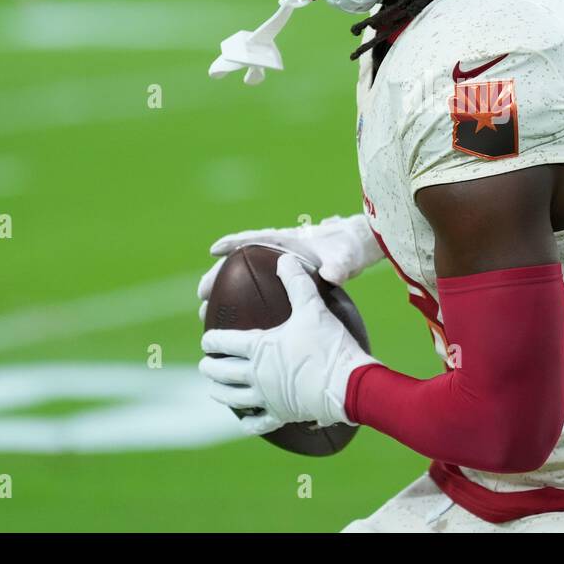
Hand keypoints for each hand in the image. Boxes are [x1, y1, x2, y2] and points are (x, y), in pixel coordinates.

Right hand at [196, 213, 381, 321]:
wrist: (361, 247)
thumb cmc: (351, 247)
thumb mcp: (346, 257)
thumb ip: (339, 265)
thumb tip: (333, 274)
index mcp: (289, 241)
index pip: (255, 239)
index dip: (233, 242)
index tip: (213, 250)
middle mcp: (280, 252)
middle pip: (243, 262)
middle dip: (220, 275)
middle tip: (202, 294)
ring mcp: (283, 267)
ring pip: (248, 277)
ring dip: (228, 291)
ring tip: (209, 312)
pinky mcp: (289, 280)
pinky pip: (260, 289)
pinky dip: (246, 301)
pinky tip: (239, 324)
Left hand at [198, 254, 379, 433]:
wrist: (347, 384)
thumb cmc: (328, 344)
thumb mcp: (312, 307)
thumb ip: (296, 282)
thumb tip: (285, 259)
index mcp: (259, 348)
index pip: (226, 342)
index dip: (213, 340)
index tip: (206, 339)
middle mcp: (256, 375)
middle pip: (223, 372)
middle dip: (210, 367)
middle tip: (205, 363)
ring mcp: (267, 398)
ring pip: (233, 398)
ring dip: (220, 393)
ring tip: (214, 389)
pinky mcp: (282, 414)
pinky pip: (258, 423)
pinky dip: (248, 422)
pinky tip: (244, 421)